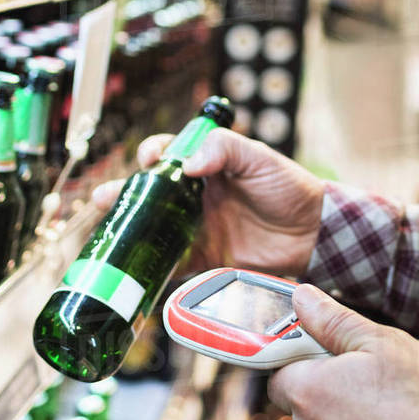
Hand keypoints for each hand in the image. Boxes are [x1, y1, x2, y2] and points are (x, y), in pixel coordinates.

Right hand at [92, 129, 325, 277]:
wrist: (314, 234)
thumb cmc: (289, 188)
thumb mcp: (259, 158)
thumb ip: (225, 149)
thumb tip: (189, 163)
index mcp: (206, 166)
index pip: (168, 154)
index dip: (153, 154)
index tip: (150, 159)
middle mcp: (194, 197)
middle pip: (149, 193)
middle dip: (122, 193)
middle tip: (104, 198)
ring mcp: (196, 229)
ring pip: (151, 228)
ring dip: (126, 229)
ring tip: (105, 230)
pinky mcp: (203, 259)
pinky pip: (171, 264)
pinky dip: (150, 269)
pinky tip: (131, 270)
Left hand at [269, 285, 418, 419]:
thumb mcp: (382, 343)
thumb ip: (334, 320)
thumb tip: (301, 297)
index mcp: (308, 392)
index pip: (279, 370)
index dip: (303, 355)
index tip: (332, 348)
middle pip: (306, 401)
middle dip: (332, 387)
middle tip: (372, 375)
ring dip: (351, 418)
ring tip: (394, 408)